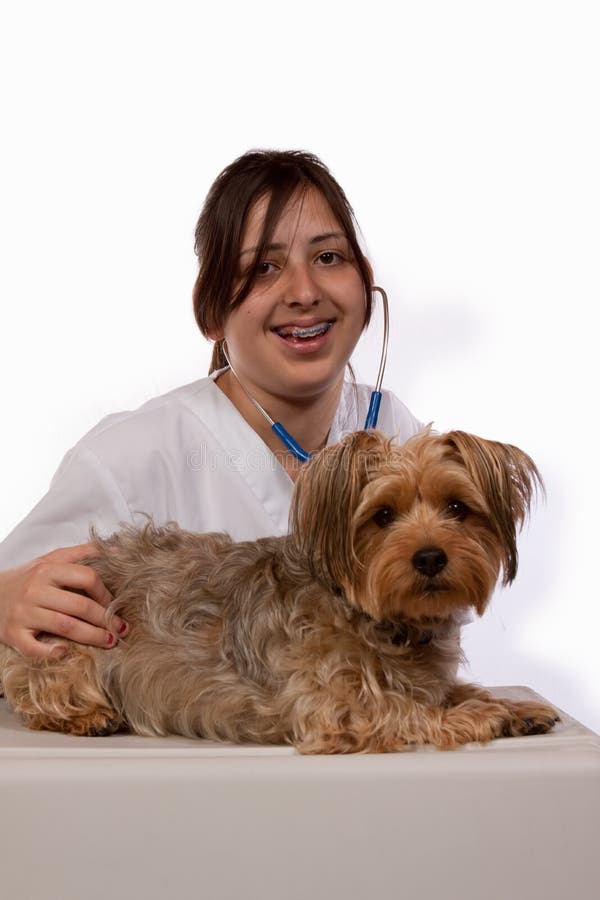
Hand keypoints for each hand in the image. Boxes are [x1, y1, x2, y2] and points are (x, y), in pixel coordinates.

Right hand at [0, 543, 126, 657]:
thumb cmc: (28, 578)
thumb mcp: (51, 560)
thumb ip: (82, 553)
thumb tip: (117, 549)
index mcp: (48, 569)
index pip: (87, 577)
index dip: (106, 593)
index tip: (117, 604)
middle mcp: (35, 590)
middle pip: (80, 606)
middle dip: (106, 619)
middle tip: (122, 629)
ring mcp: (23, 613)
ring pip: (65, 627)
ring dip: (92, 637)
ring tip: (110, 641)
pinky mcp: (12, 634)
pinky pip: (34, 648)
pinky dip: (52, 653)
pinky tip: (67, 653)